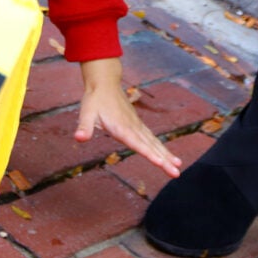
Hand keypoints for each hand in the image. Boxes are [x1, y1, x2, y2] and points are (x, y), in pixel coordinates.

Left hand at [74, 57, 182, 174]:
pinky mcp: (138, 126)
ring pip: (154, 143)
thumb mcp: (86, 112)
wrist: (105, 84)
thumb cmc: (95, 100)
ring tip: (178, 167)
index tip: (161, 163)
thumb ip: (84, 126)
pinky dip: (162, 149)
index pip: (137, 143)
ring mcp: (137, 126)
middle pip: (151, 146)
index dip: (149, 153)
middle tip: (176, 173)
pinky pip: (152, 140)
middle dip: (164, 160)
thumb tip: (78, 138)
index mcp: (122, 127)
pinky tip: (169, 157)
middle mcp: (133, 128)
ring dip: (167, 155)